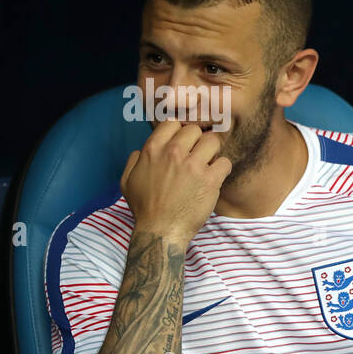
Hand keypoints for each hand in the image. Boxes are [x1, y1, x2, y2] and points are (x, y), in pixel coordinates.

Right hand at [121, 117, 231, 245]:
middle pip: (195, 130)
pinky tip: (215, 177)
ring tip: (208, 164)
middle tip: (198, 155)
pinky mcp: (209, 180)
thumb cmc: (144, 207)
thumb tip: (142, 150)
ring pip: (213, 141)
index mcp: (153, 149)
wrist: (160, 230)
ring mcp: (193, 166)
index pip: (173, 122)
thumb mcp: (128, 180)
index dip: (180, 131)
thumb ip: (135, 160)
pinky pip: (225, 162)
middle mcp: (173, 153)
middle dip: (198, 140)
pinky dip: (222, 169)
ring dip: (212, 152)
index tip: (184, 142)